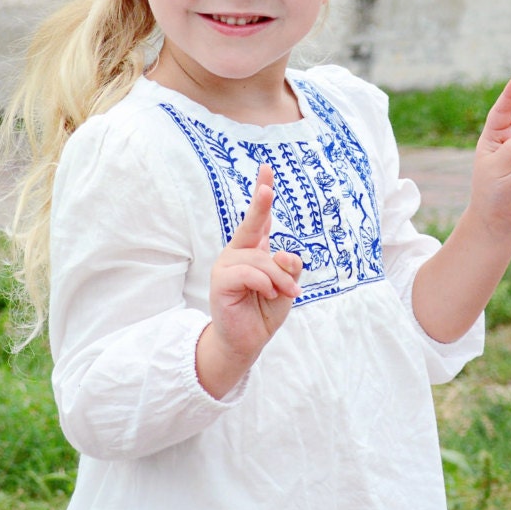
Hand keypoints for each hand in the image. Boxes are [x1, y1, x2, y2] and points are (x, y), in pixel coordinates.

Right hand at [198, 164, 302, 395]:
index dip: (262, 192)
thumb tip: (284, 253)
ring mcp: (227, 264)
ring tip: (283, 295)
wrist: (248, 340)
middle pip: (255, 227)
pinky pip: (251, 273)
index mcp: (253, 250)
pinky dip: (267, 285)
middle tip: (273, 210)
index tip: (267, 169)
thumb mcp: (287, 287)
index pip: (258, 218)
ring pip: (263, 260)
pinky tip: (268, 295)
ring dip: (280, 280)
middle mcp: (238, 252)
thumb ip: (289, 268)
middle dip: (265, 217)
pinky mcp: (221, 280)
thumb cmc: (266, 310)